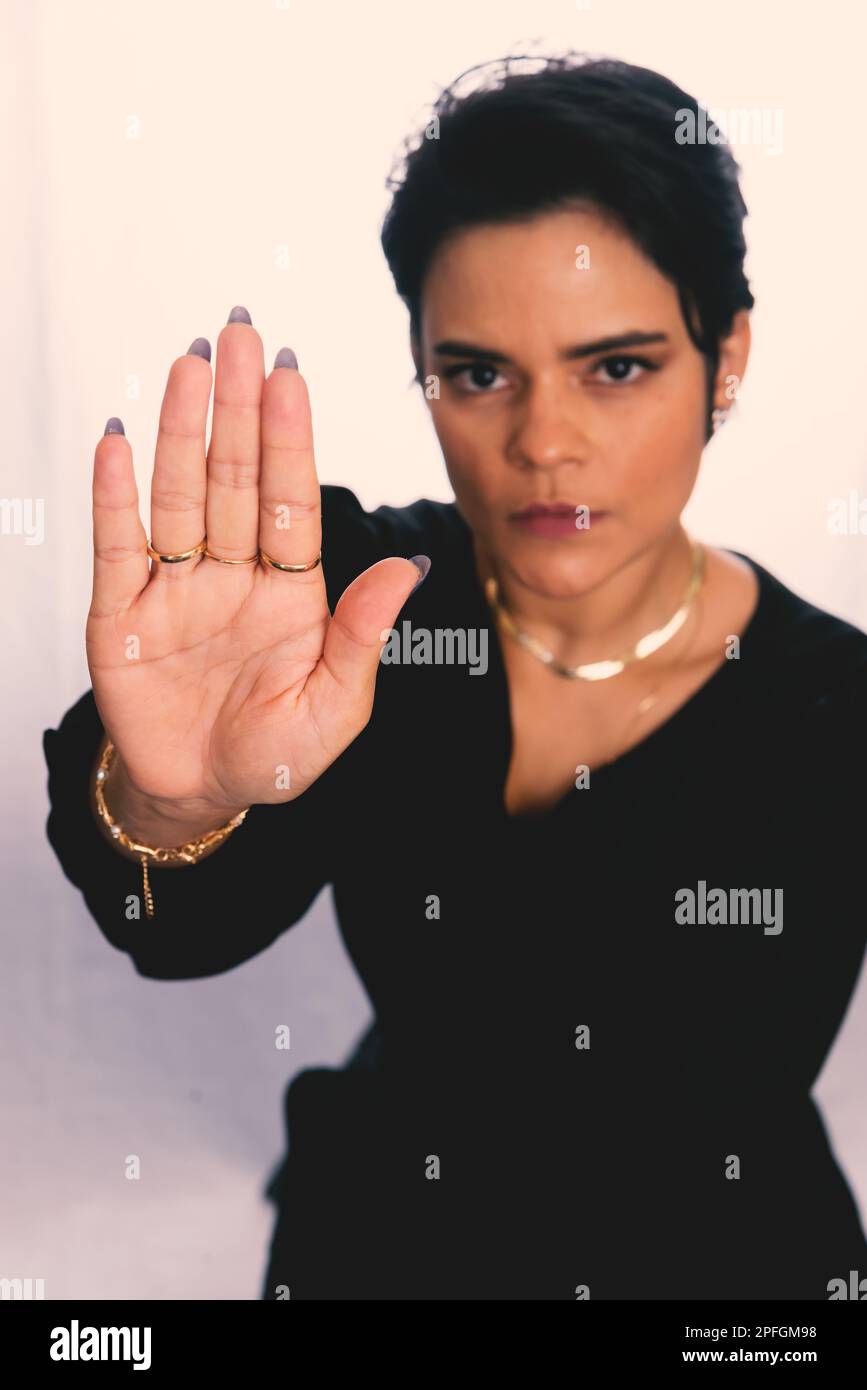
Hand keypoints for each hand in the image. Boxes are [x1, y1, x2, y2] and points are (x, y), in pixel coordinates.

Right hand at [87, 313, 424, 817]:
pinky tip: (117, 441)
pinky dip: (115, 496)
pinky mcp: (122, 613)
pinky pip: (119, 546)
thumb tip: (410, 567)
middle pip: (236, 479)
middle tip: (239, 334)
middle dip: (238, 407)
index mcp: (292, 590)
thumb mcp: (335, 709)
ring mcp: (177, 587)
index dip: (291, 439)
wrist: (199, 795)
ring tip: (188, 365)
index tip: (292, 375)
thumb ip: (363, 637)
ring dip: (180, 431)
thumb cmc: (275, 754)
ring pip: (180, 495)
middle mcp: (234, 574)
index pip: (292, 501)